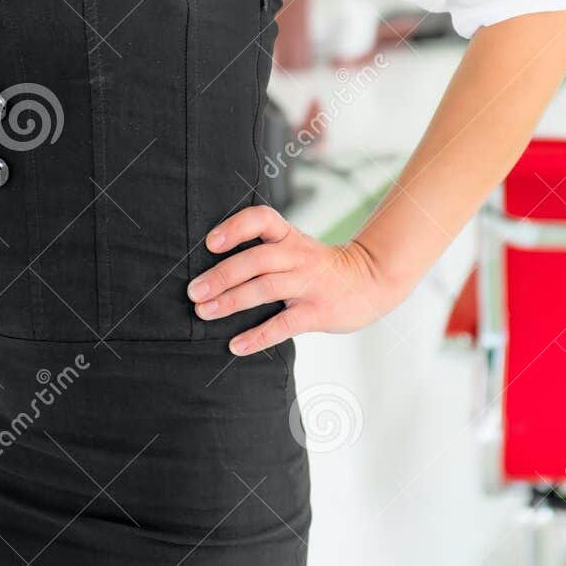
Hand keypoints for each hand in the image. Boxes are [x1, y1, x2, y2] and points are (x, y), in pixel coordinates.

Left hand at [186, 204, 402, 355]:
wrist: (371, 281)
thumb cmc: (321, 267)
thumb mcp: (297, 247)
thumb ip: (265, 251)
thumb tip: (213, 269)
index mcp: (290, 237)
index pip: (261, 220)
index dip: (235, 228)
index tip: (211, 243)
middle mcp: (298, 257)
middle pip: (256, 260)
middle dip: (221, 275)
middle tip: (193, 292)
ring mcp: (309, 284)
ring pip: (265, 289)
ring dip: (231, 301)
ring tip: (204, 313)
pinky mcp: (318, 312)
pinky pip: (284, 325)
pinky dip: (257, 336)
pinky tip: (236, 345)